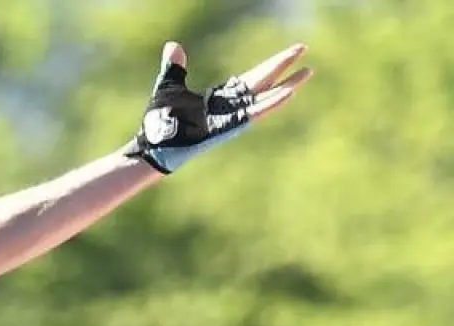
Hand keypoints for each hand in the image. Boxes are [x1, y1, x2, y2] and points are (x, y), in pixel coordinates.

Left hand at [126, 40, 311, 173]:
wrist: (151, 145)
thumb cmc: (158, 121)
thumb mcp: (169, 87)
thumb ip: (175, 68)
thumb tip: (173, 46)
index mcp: (220, 98)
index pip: (253, 77)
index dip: (272, 64)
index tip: (292, 52)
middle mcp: (230, 107)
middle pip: (264, 83)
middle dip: (284, 67)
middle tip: (305, 48)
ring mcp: (231, 118)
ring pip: (265, 99)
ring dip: (287, 86)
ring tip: (308, 72)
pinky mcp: (228, 128)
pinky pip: (253, 114)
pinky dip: (271, 104)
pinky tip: (288, 93)